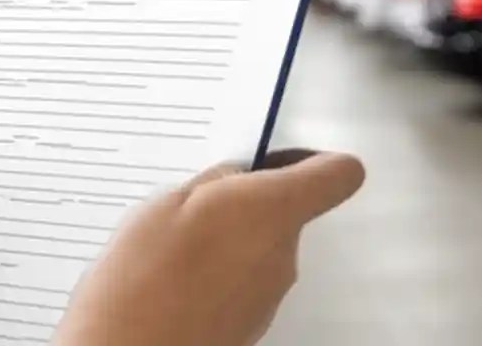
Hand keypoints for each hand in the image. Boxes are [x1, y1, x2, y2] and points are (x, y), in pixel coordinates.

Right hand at [54, 149, 364, 345]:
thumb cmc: (143, 279)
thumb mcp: (167, 203)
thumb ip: (213, 183)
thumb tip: (236, 177)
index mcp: (272, 211)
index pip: (338, 174)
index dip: (312, 159)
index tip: (274, 158)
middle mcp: (283, 255)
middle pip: (287, 211)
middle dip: (245, 200)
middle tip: (193, 202)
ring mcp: (269, 295)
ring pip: (261, 246)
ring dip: (226, 237)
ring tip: (171, 244)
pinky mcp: (251, 323)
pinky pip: (243, 280)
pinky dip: (216, 272)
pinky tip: (172, 276)